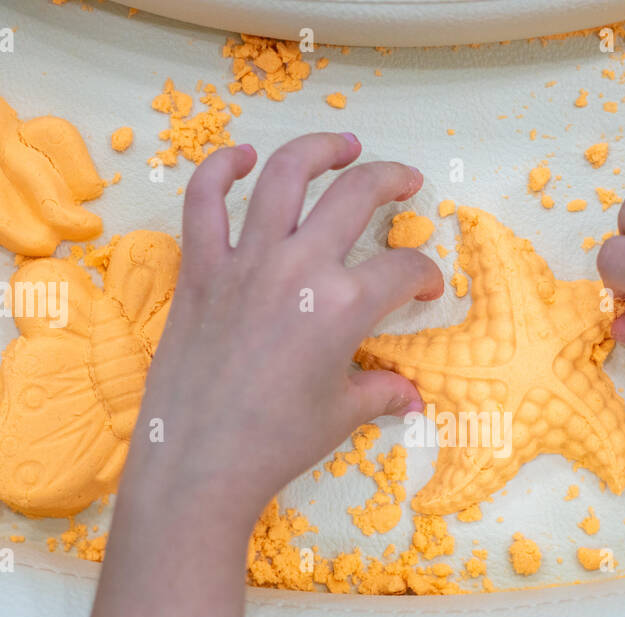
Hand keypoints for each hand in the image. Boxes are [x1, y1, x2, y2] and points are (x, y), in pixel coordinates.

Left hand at [125, 133, 442, 520]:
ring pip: (286, 175)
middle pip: (356, 196)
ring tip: (342, 144)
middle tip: (404, 181)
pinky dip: (221, 168)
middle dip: (391, 181)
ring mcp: (246, 261)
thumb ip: (380, 392)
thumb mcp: (340, 415)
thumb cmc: (276, 444)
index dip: (423, 276)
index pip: (402, 271)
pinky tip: (241, 157)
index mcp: (345, 304)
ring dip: (319, 149)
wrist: (199, 463)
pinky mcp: (200, 268)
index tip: (424, 289)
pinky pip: (205, 200)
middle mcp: (299, 266)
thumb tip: (410, 398)